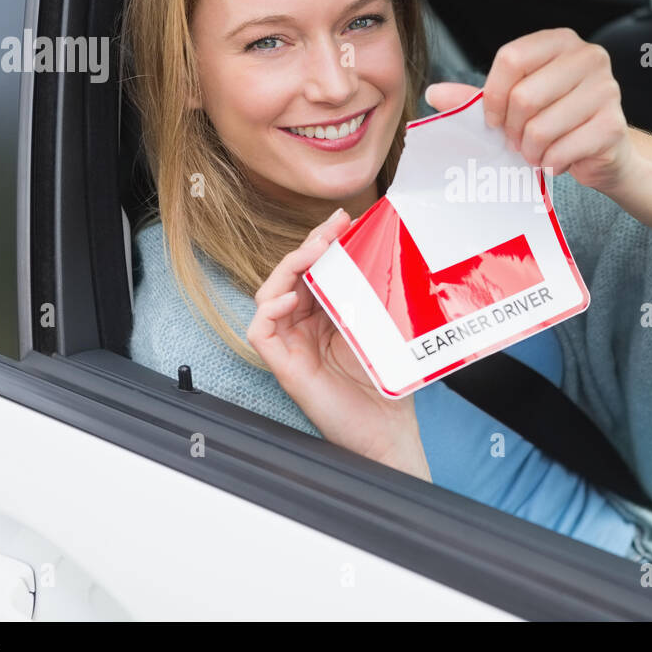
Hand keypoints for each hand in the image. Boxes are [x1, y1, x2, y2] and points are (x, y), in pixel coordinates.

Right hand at [246, 208, 431, 481]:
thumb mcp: (385, 328)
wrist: (388, 432)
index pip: (316, 269)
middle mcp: (305, 326)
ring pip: (270, 295)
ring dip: (288, 268)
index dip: (324, 242)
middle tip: (332, 228)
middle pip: (291, 275)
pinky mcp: (284, 367)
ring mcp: (292, 345)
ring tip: (313, 254)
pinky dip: (268, 309)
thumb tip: (391, 250)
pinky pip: (260, 331)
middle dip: (309, 246)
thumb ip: (378, 295)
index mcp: (327, 314)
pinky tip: (290, 297)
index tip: (345, 219)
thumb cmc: (388, 384)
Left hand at [424, 28, 635, 194]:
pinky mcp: (613, 125)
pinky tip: (559, 160)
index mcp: (560, 42)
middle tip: (518, 143)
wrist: (604, 150)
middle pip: (524, 96)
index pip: (511, 58)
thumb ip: (477, 98)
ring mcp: (606, 89)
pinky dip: (552, 164)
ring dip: (532, 151)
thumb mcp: (515, 104)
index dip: (493, 96)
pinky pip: (562, 151)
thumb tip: (434, 93)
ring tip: (539, 152)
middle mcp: (588, 57)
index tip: (493, 120)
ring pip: (542, 128)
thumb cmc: (558, 121)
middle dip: (513, 131)